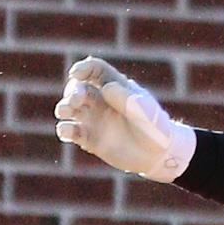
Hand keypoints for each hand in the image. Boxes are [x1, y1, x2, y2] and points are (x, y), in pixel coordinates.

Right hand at [54, 56, 195, 181]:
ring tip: (65, 111)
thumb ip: (128, 100)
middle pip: (78, 88)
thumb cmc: (157, 129)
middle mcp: (101, 100)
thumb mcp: (147, 113)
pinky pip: (71, 131)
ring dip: (64, 107)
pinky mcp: (89, 138)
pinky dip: (65, 129)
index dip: (84, 68)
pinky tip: (67, 131)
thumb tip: (106, 89)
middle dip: (72, 91)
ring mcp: (93, 119)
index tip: (76, 73)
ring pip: (69, 108)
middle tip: (75, 101)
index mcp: (117, 88)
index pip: (96, 70)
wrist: (160, 156)